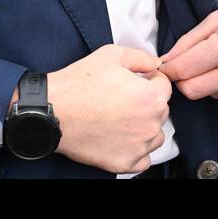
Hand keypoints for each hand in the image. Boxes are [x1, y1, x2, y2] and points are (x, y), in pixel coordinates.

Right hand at [9, 44, 171, 174]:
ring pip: (154, 135)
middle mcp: (150, 124)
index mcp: (151, 97)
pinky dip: (134, 150)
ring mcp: (139, 146)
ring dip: (143, 127)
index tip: (134, 82)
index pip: (164, 86)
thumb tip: (155, 63)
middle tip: (121, 99)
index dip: (149, 80)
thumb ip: (141, 57)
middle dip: (146, 103)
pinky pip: (143, 159)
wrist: (52, 112)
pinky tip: (118, 138)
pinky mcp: (126, 163)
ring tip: (119, 119)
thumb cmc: (79, 84)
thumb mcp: (111, 55)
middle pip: (160, 111)